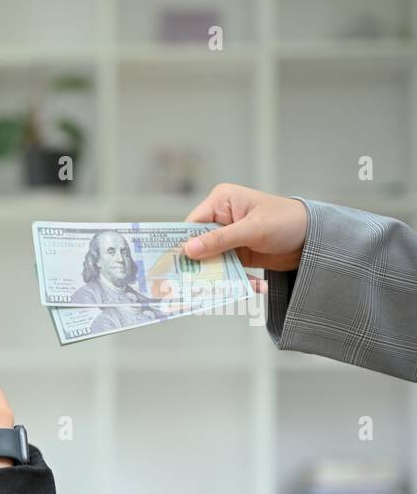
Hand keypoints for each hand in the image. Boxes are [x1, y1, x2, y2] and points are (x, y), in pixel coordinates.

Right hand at [183, 183, 309, 288]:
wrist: (316, 239)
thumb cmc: (288, 221)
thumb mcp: (253, 230)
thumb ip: (220, 240)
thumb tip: (188, 250)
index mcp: (222, 202)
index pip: (192, 224)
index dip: (184, 244)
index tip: (178, 265)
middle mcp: (221, 218)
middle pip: (198, 245)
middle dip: (201, 265)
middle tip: (196, 285)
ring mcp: (229, 238)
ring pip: (211, 261)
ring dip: (220, 277)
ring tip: (227, 291)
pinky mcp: (237, 254)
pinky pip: (227, 270)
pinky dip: (236, 280)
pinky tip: (255, 285)